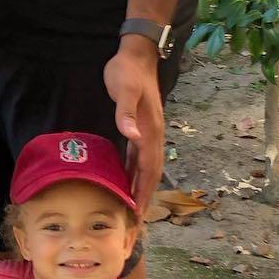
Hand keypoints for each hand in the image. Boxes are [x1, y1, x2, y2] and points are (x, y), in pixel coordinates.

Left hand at [102, 39, 164, 212]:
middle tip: (135, 225)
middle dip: (144, 200)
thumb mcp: (126, 90)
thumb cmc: (128, 71)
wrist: (137, 53)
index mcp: (151, 131)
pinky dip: (133, 174)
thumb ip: (127, 113)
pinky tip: (125, 183)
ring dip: (139, 190)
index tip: (138, 216)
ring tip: (131, 212)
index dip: (144, 193)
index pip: (149, 170)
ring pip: (145, 169)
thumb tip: (132, 136)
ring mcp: (148, 133)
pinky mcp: (140, 128)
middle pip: (150, 175)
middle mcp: (153, 136)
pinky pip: (138, 159)